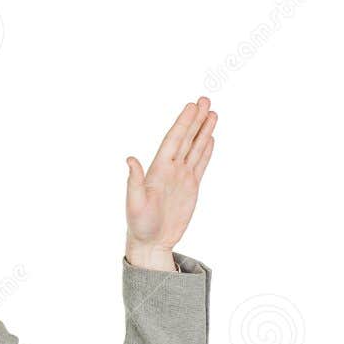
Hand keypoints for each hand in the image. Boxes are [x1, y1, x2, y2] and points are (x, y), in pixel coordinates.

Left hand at [125, 97, 216, 267]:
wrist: (151, 243)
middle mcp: (170, 169)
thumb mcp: (134, 204)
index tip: (192, 106)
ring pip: (195, 148)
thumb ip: (134, 181)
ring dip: (203, 131)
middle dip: (195, 120)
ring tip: (212, 113)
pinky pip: (199, 164)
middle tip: (205, 99)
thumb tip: (130, 159)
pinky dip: (205, 150)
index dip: (183, 123)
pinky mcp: (190, 188)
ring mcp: (181, 177)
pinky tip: (210, 138)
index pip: (173, 140)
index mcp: (158, 169)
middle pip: (185, 139)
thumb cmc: (140, 226)